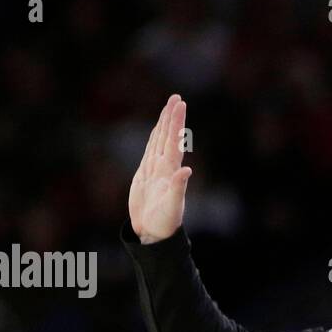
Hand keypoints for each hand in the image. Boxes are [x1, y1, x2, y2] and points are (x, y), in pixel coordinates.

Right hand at [129, 94, 192, 243]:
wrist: (153, 233)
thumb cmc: (165, 222)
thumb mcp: (173, 206)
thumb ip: (178, 188)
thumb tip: (187, 171)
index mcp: (171, 171)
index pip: (174, 141)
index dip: (176, 123)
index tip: (180, 104)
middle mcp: (164, 167)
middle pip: (167, 136)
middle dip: (171, 117)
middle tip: (176, 98)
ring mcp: (155, 170)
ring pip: (159, 141)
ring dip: (163, 124)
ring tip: (168, 108)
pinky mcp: (145, 175)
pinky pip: (149, 151)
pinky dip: (153, 139)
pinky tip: (156, 130)